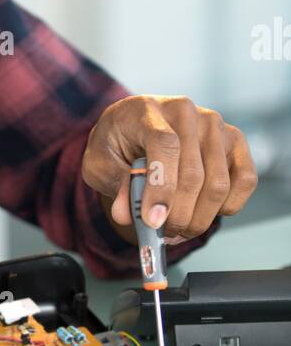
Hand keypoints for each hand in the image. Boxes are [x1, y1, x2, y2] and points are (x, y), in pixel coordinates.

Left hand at [82, 95, 257, 242]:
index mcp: (148, 110)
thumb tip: (126, 214)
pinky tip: (203, 213)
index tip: (153, 221)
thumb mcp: (99, 163)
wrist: (134, 126)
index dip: (161, 188)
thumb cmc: (117, 144)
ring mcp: (215, 125)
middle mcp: (187, 112)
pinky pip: (244, 180)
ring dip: (199, 218)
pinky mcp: (234, 141)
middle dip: (178, 215)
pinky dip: (226, 206)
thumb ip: (114, 185)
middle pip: (193, 174)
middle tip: (163, 235)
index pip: (165, 146)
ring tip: (178, 230)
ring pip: (218, 183)